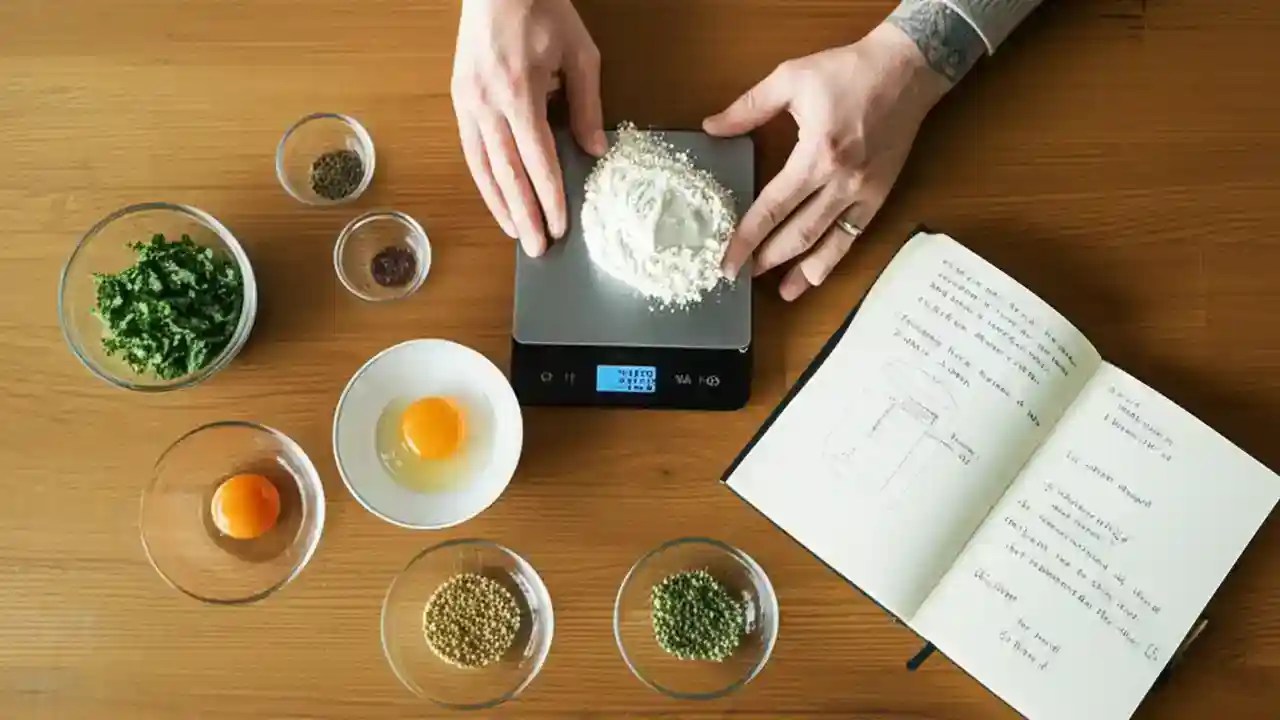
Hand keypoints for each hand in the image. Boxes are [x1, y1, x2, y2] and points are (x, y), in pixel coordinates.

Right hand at [452, 0, 605, 255]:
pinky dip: (484, 180)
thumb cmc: (543, 11)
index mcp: (519, 92)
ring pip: (483, 167)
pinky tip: (497, 199)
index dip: (550, 196)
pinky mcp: (459, 100)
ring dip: (501, 205)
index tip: (561, 225)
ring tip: (518, 234)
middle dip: (525, 214)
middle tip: (539, 248)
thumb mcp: (580, 54)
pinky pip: (471, 150)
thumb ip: (588, 105)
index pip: (537, 159)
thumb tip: (595, 150)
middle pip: (507, 173)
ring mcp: (468, 103)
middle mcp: (487, 104)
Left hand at [704, 23, 950, 300]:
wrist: (908, 69)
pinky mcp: (880, 195)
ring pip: (829, 244)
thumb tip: (712, 127)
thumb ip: (749, 107)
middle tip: (741, 276)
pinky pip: (854, 236)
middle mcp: (841, 181)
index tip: (727, 260)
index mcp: (816, 154)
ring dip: (803, 271)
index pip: (772, 207)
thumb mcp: (791, 78)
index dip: (746, 238)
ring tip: (782, 291)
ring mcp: (864, 192)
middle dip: (767, 259)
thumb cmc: (849, 70)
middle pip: (798, 233)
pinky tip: (818, 273)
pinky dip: (834, 258)